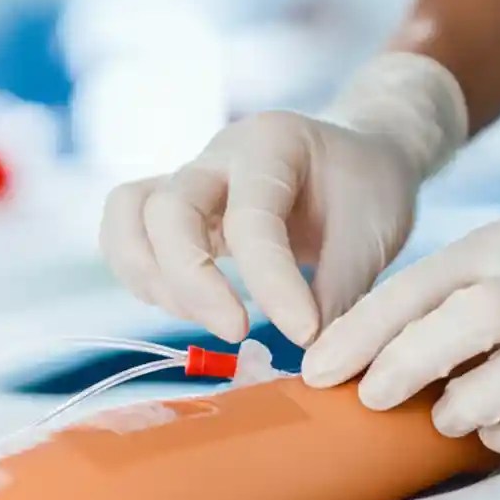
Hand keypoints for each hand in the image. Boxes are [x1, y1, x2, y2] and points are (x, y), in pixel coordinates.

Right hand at [99, 112, 417, 344]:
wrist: (358, 159)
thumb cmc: (367, 190)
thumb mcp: (374, 234)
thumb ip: (340, 291)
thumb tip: (308, 356)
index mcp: (274, 143)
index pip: (252, 218)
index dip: (271, 285)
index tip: (303, 334)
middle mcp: (219, 154)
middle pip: (166, 209)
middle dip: (192, 281)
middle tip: (236, 331)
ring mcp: (189, 179)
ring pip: (128, 216)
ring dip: (153, 279)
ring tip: (210, 319)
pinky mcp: (175, 210)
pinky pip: (126, 233)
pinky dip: (142, 276)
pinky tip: (189, 309)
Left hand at [302, 214, 499, 458]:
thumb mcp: (490, 280)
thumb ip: (426, 312)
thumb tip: (334, 367)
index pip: (423, 282)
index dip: (363, 329)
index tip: (316, 370)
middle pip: (474, 315)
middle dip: (410, 360)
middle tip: (369, 397)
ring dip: (465, 403)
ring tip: (443, 417)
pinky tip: (494, 434)